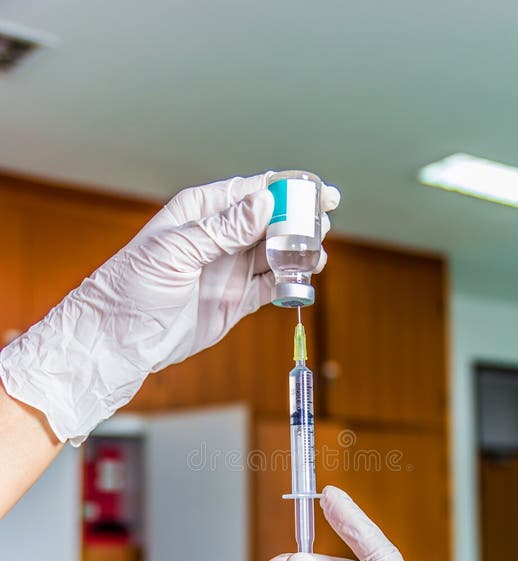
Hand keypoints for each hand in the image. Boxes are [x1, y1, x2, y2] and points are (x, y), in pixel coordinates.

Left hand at [0, 172, 339, 445]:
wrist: (120, 342)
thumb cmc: (132, 290)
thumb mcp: (176, 252)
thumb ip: (223, 229)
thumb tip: (264, 203)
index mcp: (200, 214)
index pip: (250, 192)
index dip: (285, 188)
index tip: (316, 189)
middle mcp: (218, 239)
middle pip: (269, 221)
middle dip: (299, 218)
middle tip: (325, 220)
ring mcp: (228, 270)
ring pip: (275, 253)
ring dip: (298, 251)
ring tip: (317, 252)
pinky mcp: (235, 301)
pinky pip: (271, 287)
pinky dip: (290, 282)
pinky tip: (305, 277)